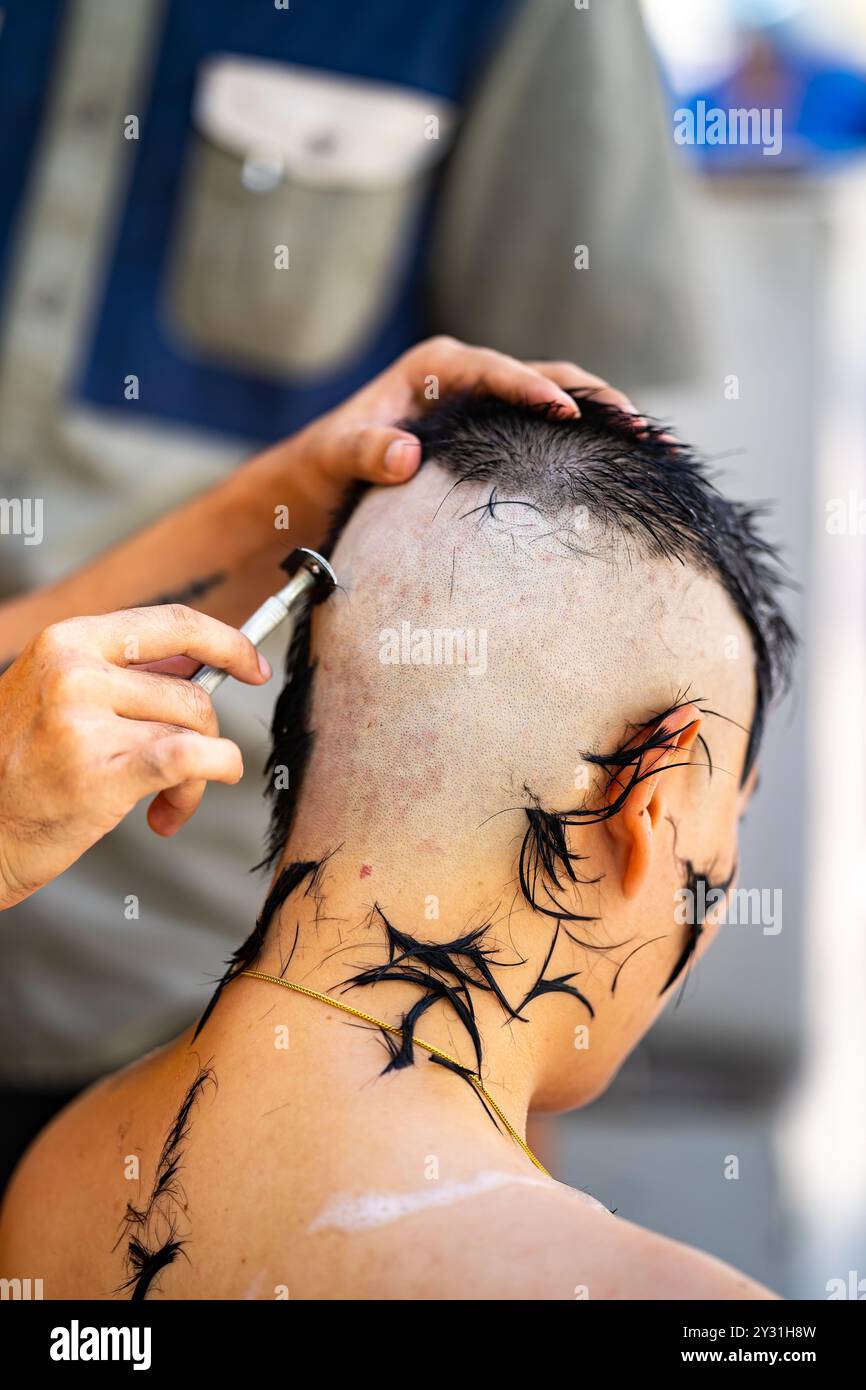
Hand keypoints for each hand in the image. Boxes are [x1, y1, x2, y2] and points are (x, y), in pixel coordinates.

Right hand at [0, 606, 270, 910]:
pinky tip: (178, 805)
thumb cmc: (16, 771)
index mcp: (68, 642)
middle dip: (202, 737)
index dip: (226, 642)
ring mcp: (84, 721)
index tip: (252, 665)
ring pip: (193, 731)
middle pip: (191, 691)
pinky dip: (211, 775)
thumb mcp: (57, 696)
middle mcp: (74, 672)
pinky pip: (191, 759)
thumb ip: (126, 675)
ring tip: (160, 803)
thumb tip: (202, 661)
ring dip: (194, 778)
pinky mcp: (100, 771)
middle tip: (182, 775)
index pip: (173, 623)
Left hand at [294, 336, 638, 503]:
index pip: (497, 371)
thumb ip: (366, 453)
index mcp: (436, 365)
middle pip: (547, 375)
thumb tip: (405, 457)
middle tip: (640, 429)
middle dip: (597, 398)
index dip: (535, 389)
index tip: (569, 412)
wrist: (327, 474)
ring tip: (654, 445)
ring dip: (607, 418)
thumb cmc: (330, 460)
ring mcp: (490, 399)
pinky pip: (552, 428)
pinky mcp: (501, 427)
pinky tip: (628, 463)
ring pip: (561, 397)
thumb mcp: (338, 456)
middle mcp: (470, 374)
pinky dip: (591, 440)